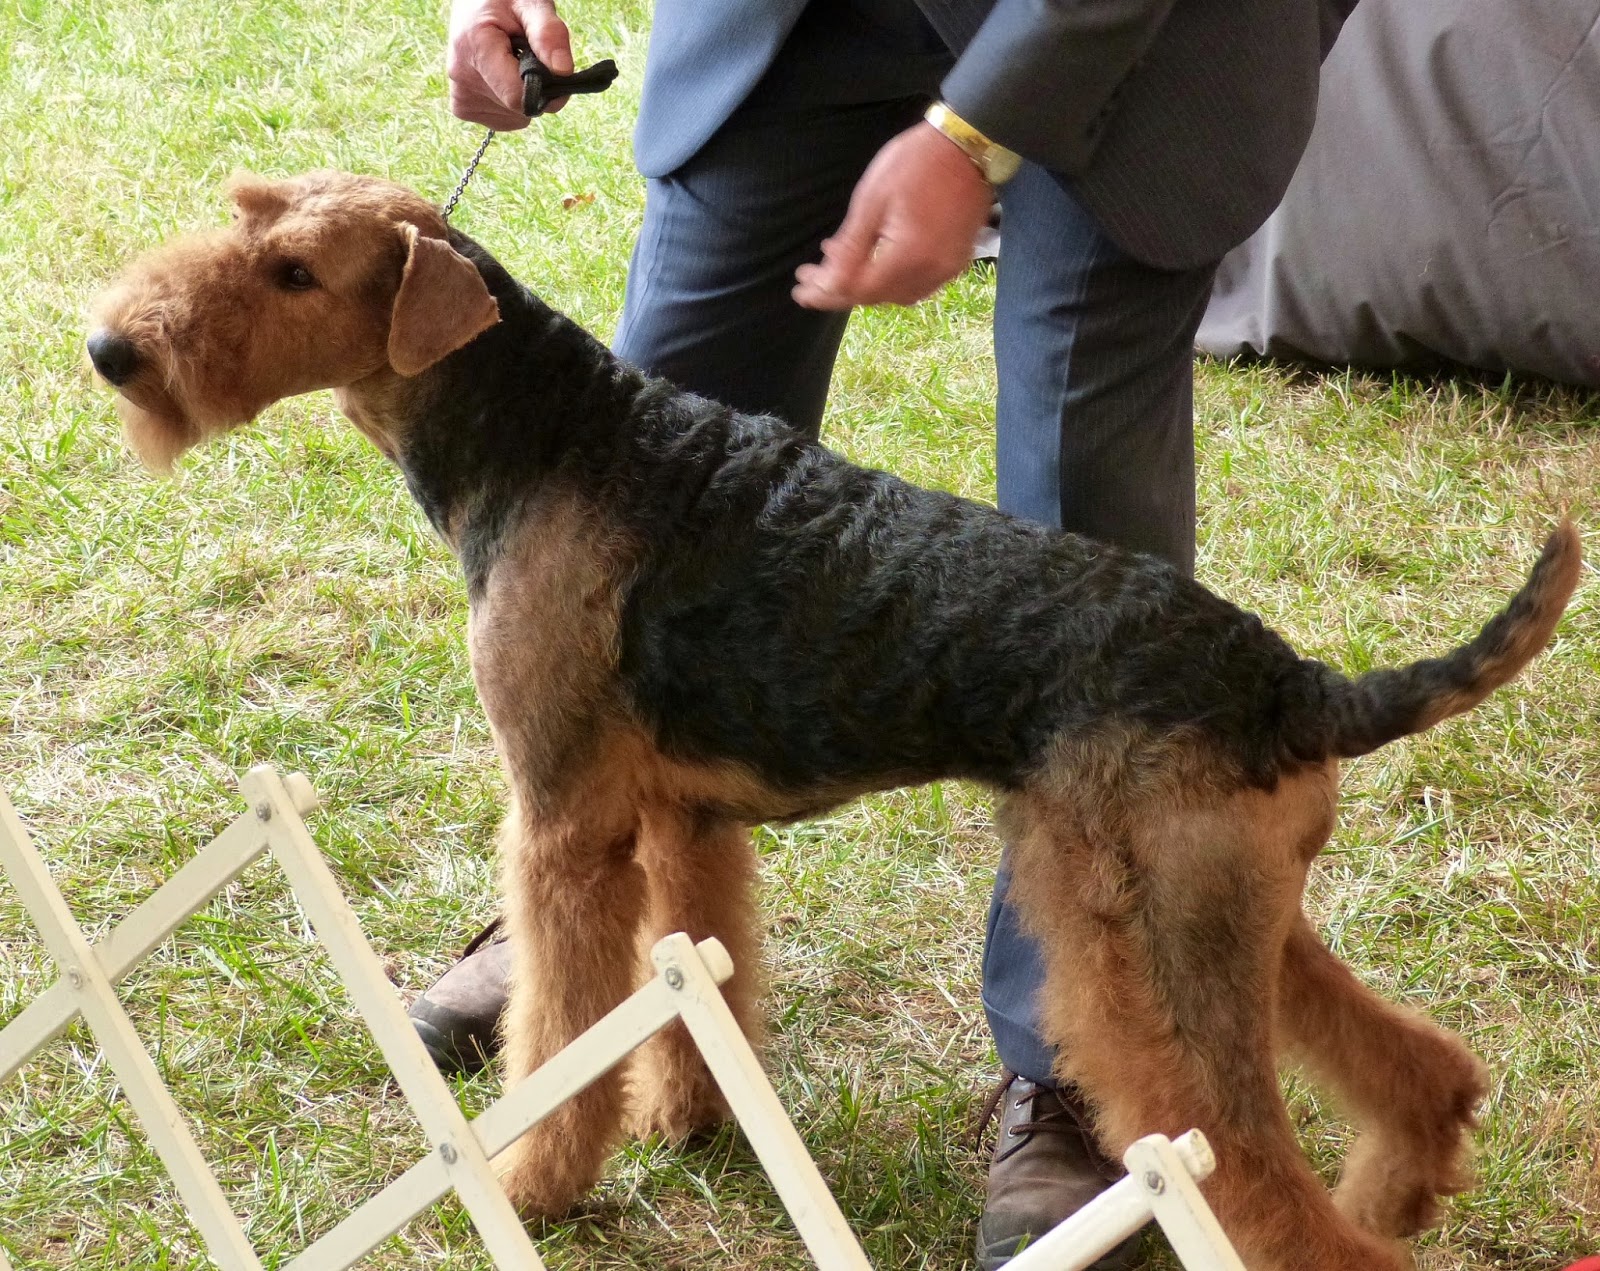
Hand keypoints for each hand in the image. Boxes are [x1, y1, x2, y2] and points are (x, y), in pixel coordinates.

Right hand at [446, 0, 572, 128]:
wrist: (475, 3)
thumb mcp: (531, 3)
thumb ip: (548, 33)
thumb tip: (563, 71)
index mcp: (475, 49)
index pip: (518, 97)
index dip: (546, 90)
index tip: (553, 69)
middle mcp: (461, 78)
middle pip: (519, 109)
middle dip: (537, 89)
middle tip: (528, 55)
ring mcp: (461, 97)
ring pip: (515, 117)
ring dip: (524, 95)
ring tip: (512, 61)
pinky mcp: (463, 107)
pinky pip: (503, 119)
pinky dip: (512, 104)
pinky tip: (504, 76)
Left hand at [792, 122, 993, 309]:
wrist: (968, 143)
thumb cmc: (916, 162)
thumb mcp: (872, 200)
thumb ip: (851, 247)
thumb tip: (827, 282)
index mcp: (909, 257)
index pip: (859, 290)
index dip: (826, 293)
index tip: (800, 290)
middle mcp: (932, 272)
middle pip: (877, 297)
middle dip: (840, 289)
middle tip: (811, 276)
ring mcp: (947, 268)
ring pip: (897, 294)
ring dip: (865, 285)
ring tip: (836, 266)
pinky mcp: (956, 259)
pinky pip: (918, 283)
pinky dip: (891, 279)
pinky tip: (874, 261)